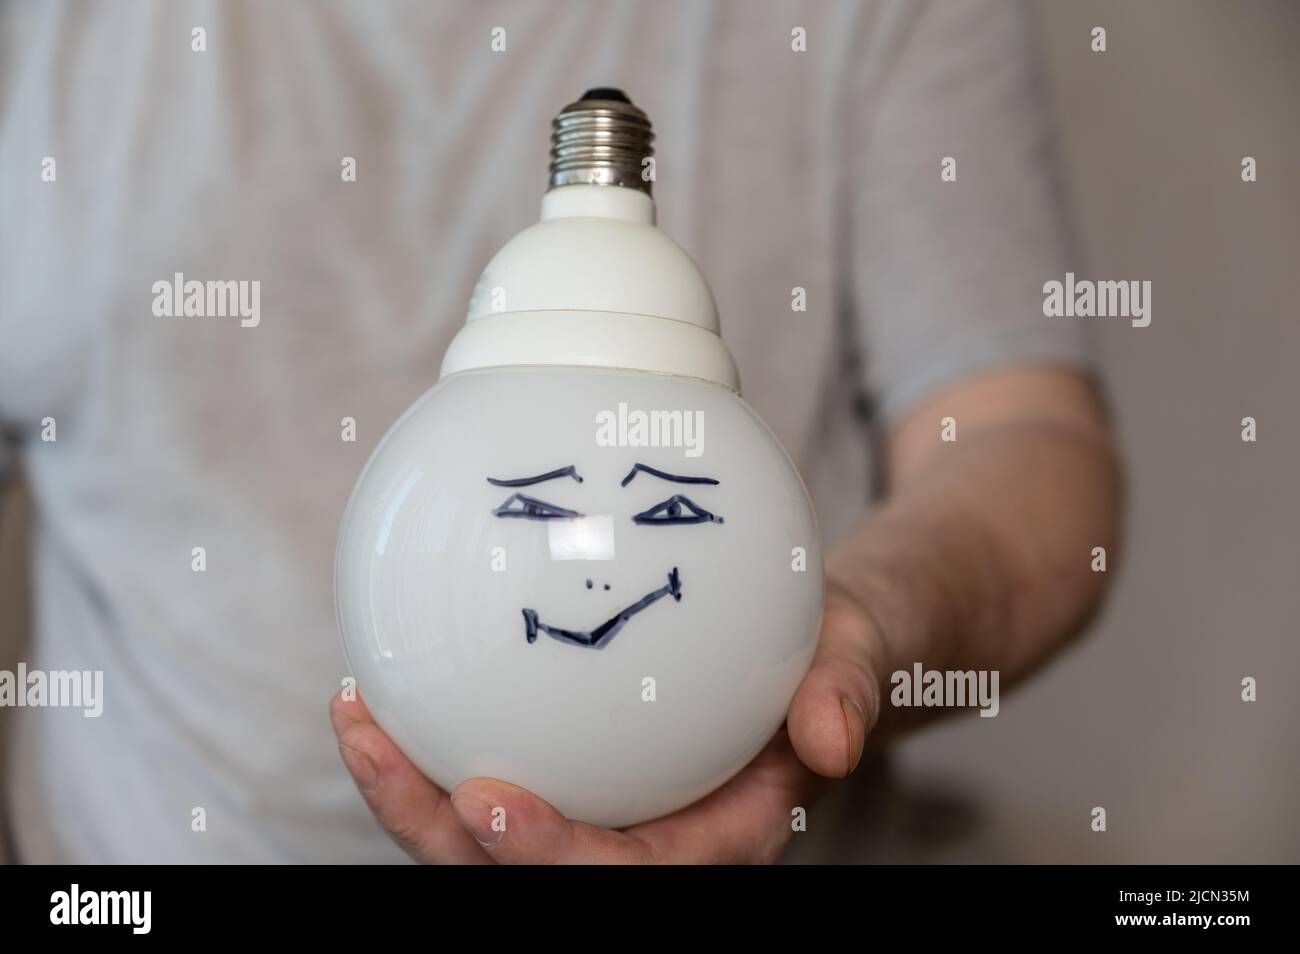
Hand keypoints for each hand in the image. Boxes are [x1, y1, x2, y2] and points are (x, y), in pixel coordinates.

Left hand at [329, 580, 884, 862]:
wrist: (805, 649)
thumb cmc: (825, 657)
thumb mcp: (852, 660)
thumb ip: (845, 694)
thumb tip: (829, 738)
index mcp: (713, 843)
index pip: (623, 876)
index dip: (549, 859)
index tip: (489, 803)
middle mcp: (638, 843)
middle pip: (520, 872)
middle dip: (439, 832)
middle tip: (378, 748)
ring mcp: (593, 811)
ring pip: (477, 836)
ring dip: (405, 790)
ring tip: (354, 714)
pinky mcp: (562, 772)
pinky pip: (478, 775)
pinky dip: (424, 745)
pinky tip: (379, 684)